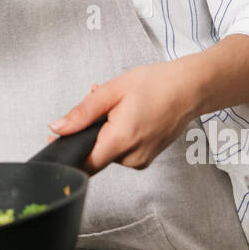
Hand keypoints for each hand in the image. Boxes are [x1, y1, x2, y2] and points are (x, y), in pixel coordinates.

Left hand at [46, 62, 203, 174]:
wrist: (191, 89)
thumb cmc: (157, 85)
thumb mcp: (112, 91)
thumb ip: (82, 113)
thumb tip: (58, 128)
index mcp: (121, 140)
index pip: (83, 164)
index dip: (67, 153)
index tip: (58, 139)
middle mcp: (132, 157)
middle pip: (95, 155)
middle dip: (90, 132)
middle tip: (97, 106)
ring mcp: (141, 160)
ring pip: (108, 152)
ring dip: (104, 132)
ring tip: (116, 107)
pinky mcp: (146, 158)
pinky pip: (122, 151)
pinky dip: (118, 136)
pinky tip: (126, 116)